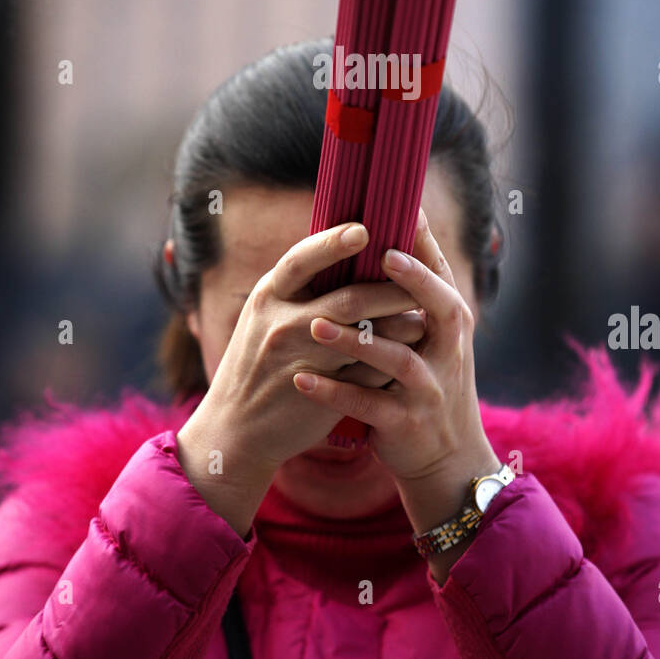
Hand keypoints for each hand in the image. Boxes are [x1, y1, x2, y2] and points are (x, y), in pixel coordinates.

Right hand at [176, 220, 421, 531]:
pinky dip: (392, 358)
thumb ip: (300, 287)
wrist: (235, 430)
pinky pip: (367, 372)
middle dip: (391, 287)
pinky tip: (411, 349)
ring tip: (425, 311)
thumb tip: (350, 245)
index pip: (302, 259)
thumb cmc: (258, 361)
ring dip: (400, 322)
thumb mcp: (265, 316)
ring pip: (365, 336)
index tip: (364, 228)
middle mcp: (280, 325)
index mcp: (267, 296)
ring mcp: (300, 361)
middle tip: (422, 272)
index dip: (333, 242)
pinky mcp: (320, 394)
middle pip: (348, 299)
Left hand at [294, 208, 500, 536]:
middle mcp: (448, 351)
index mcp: (450, 323)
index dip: (424, 243)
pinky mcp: (406, 423)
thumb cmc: (427, 383)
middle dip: (409, 281)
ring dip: (355, 340)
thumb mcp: (433, 339)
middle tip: (378, 254)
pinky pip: (367, 405)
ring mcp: (429, 389)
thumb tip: (394, 231)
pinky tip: (302, 380)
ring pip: (395, 358)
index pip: (442, 274)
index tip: (406, 210)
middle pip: (437, 306)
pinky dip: (333, 393)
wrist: (446, 460)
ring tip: (315, 325)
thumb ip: (414, 296)